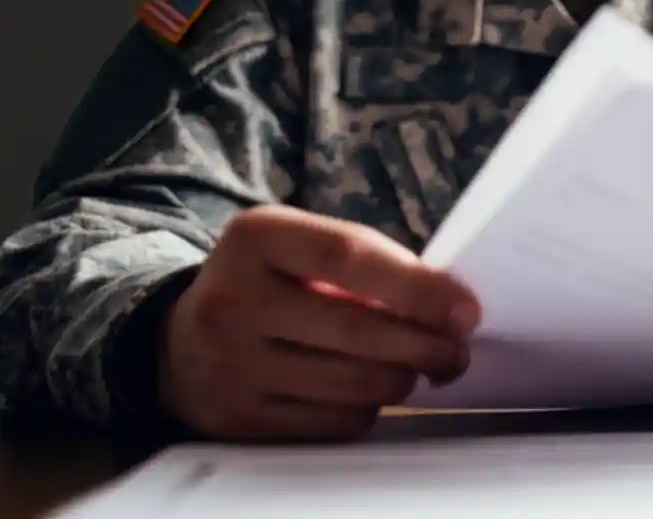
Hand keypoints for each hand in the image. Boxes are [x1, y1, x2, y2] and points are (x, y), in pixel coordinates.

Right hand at [159, 206, 480, 440]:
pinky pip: (336, 422)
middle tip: (457, 350)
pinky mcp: (237, 418)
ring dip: (403, 378)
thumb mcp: (300, 248)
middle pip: (358, 331)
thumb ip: (369, 264)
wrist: (179, 340)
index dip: (418, 287)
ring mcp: (229, 364)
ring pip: (355, 385)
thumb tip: (450, 308)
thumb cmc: (271, 283)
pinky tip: (367, 389)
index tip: (467, 311)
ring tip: (417, 366)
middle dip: (426, 345)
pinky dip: (369, 408)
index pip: (350, 257)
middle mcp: (234, 299)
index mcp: (257, 237)